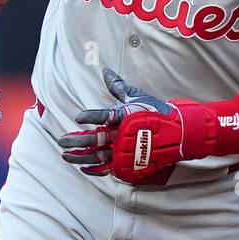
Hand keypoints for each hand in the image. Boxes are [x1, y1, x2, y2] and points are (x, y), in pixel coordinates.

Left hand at [57, 68, 202, 184]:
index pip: (105, 116)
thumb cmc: (155, 112)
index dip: (91, 116)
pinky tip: (83, 167)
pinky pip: (108, 168)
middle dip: (76, 141)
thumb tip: (104, 71)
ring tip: (66, 155)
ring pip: (98, 156)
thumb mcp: (136, 97)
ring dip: (80, 156)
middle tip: (62, 141)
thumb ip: (117, 86)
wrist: (176, 133)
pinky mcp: (128, 161)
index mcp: (125, 116)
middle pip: (96, 139)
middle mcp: (123, 134)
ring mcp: (126, 150)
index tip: (78, 117)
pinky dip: (95, 169)